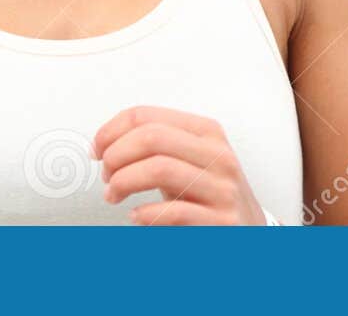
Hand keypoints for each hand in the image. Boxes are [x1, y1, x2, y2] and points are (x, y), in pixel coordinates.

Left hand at [93, 105, 267, 224]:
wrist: (250, 233)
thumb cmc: (208, 194)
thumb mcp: (186, 159)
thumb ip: (154, 144)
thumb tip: (102, 142)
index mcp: (206, 131)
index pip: (146, 116)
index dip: (111, 131)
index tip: (96, 149)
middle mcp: (218, 155)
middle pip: (151, 137)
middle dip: (116, 155)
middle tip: (106, 174)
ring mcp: (223, 189)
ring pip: (159, 169)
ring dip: (124, 182)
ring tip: (114, 194)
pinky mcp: (222, 222)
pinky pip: (174, 211)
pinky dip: (146, 213)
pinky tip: (137, 217)